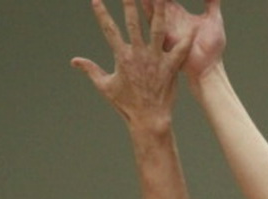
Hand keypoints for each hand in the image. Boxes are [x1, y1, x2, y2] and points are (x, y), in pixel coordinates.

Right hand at [72, 0, 194, 128]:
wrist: (149, 118)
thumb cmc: (127, 104)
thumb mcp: (105, 86)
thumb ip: (90, 70)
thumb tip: (74, 61)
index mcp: (121, 56)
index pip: (108, 30)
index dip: (102, 13)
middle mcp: (138, 54)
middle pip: (133, 23)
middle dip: (131, 4)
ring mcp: (155, 60)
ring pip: (157, 30)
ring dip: (159, 12)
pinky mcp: (170, 68)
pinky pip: (180, 51)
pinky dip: (186, 39)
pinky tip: (193, 26)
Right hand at [144, 0, 225, 82]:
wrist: (210, 69)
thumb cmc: (212, 48)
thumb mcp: (214, 19)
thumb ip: (212, 3)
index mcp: (175, 12)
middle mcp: (166, 18)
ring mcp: (163, 26)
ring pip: (149, 5)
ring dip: (145, 0)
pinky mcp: (164, 35)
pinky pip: (154, 18)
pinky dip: (152, 7)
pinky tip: (150, 1)